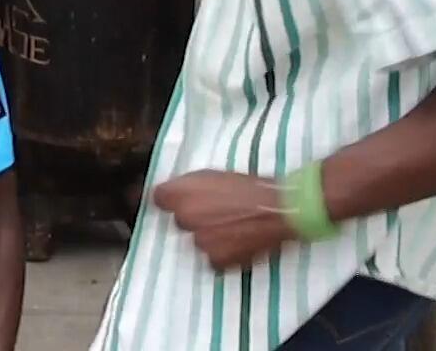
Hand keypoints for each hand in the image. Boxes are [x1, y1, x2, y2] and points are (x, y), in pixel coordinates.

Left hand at [151, 170, 294, 270]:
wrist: (278, 209)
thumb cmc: (248, 187)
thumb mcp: (211, 175)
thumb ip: (187, 185)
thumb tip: (171, 193)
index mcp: (179, 193)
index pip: (157, 199)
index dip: (168, 201)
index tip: (174, 203)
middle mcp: (184, 218)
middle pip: (178, 222)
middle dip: (192, 219)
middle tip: (214, 215)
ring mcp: (199, 241)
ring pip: (195, 242)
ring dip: (208, 237)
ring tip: (230, 229)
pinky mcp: (215, 260)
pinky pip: (211, 260)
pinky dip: (221, 254)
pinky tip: (236, 243)